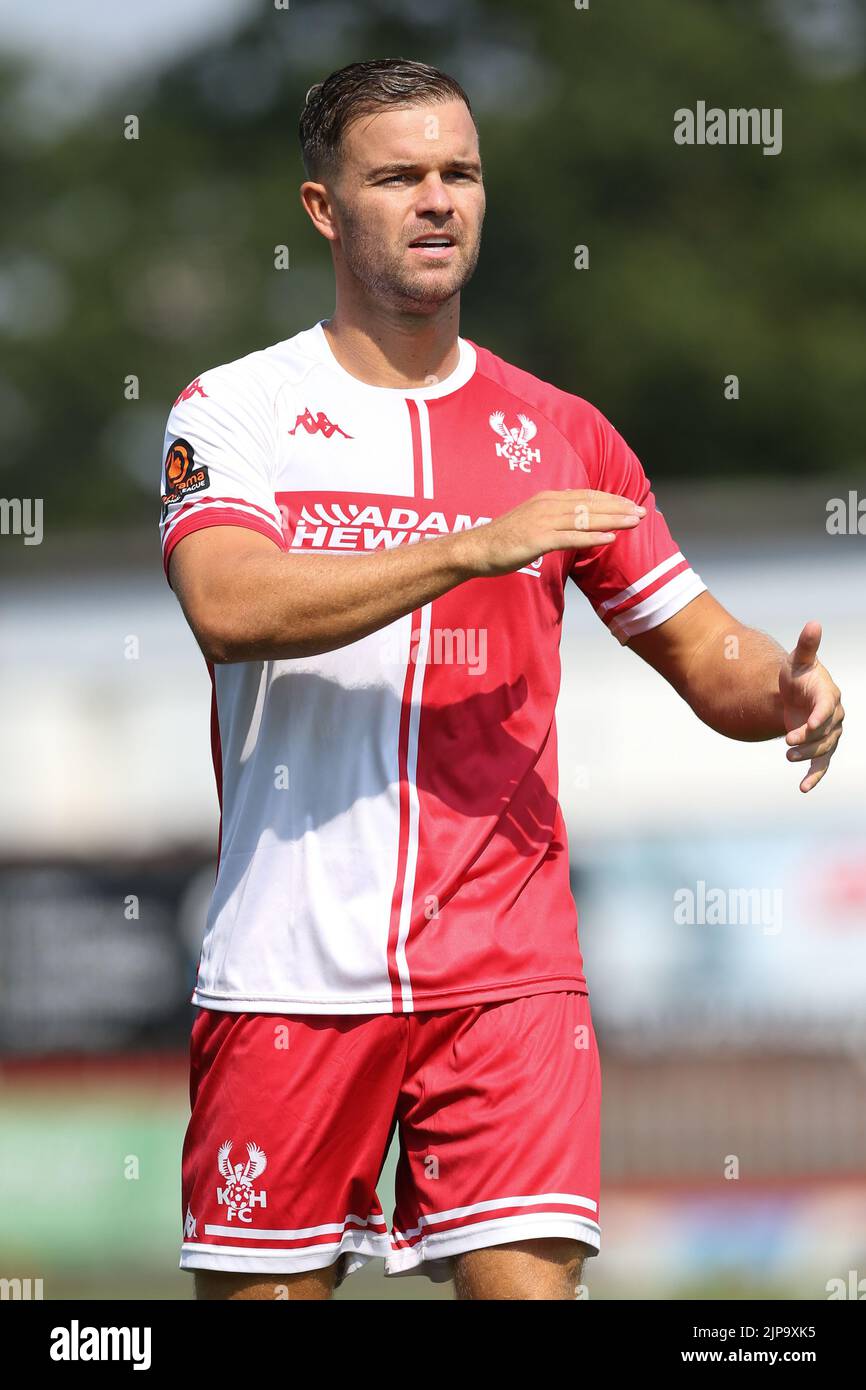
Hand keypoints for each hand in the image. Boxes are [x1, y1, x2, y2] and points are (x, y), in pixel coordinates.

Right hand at [454, 488, 644, 578]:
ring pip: (586, 518)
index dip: (610, 499)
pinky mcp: (538, 539)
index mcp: (547, 499)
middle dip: (619, 507)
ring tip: (635, 521)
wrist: (476, 549)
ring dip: (613, 519)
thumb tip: (573, 523)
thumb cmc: (503, 539)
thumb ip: (553, 520)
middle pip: (590, 504)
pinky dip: (593, 537)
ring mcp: (543, 521)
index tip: (630, 503)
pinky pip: (571, 537)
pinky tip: (610, 538)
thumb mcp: (531, 522)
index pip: (585, 495)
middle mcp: (547, 505)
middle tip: (642, 511)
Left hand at [779, 621, 843, 792]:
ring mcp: (828, 733)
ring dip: (807, 756)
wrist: (793, 692)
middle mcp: (833, 716)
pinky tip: (803, 789)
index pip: (827, 709)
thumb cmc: (796, 674)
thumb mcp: (798, 660)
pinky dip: (814, 777)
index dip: (818, 719)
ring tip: (787, 756)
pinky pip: (821, 765)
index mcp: (828, 695)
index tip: (806, 727)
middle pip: (825, 732)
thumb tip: (814, 623)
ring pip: (823, 749)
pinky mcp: (820, 747)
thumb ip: (806, 645)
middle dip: (808, 739)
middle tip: (787, 743)